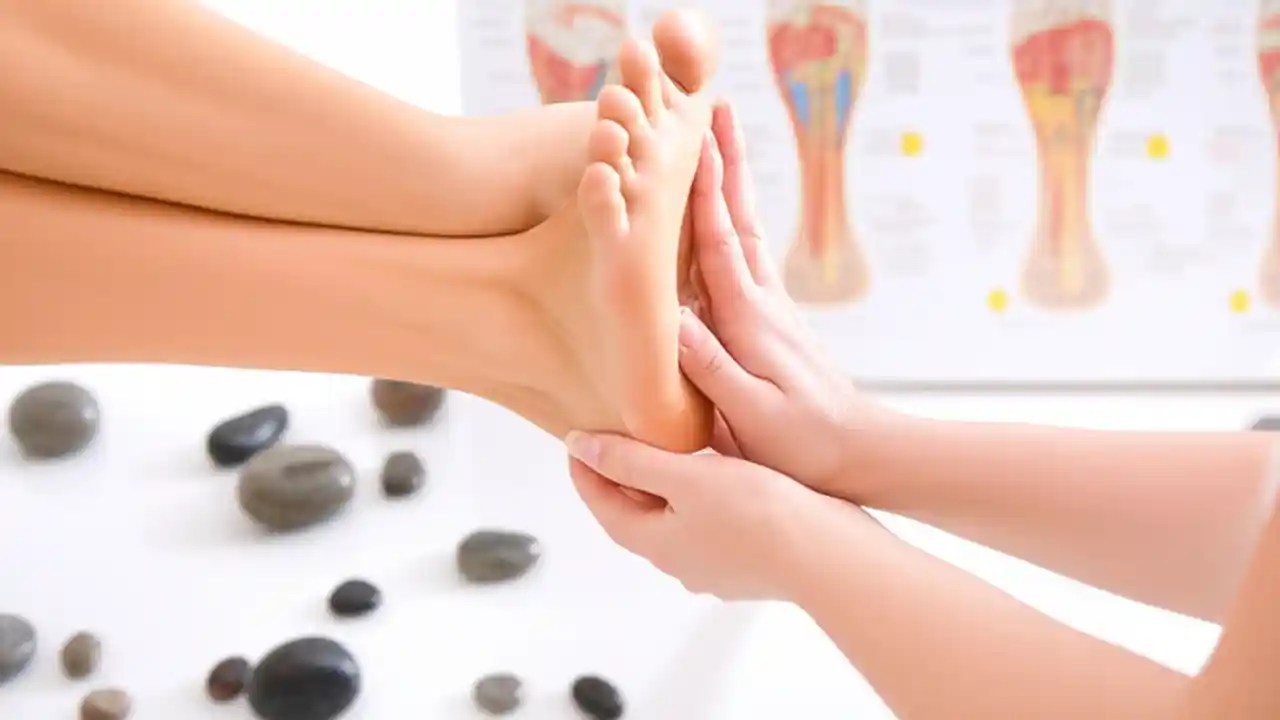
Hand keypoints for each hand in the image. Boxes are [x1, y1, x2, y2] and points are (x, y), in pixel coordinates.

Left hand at [564, 430, 871, 600]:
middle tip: (615, 438)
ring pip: (674, 519)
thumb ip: (630, 461)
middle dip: (623, 476)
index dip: (585, 470)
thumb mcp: (686, 476)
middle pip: (635, 512)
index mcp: (655, 543)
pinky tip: (715, 474)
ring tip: (664, 448)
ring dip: (663, 486)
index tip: (577, 439)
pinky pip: (708, 524)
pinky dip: (698, 496)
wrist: (827, 554)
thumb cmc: (760, 515)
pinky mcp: (745, 561)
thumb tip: (580, 447)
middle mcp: (679, 562)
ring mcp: (713, 566)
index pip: (602, 504)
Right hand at [680, 101, 902, 499]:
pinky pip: (746, 259)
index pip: (721, 244)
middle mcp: (762, 305)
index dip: (706, 192)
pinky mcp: (773, 325)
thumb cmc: (801, 442)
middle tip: (715, 108)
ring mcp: (771, 311)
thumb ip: (711, 366)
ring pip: (746, 232)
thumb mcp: (749, 413)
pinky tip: (727, 217)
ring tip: (721, 143)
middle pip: (739, 219)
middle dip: (727, 163)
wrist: (858, 452)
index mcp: (750, 321)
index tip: (696, 140)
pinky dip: (733, 224)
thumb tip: (671, 316)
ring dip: (733, 184)